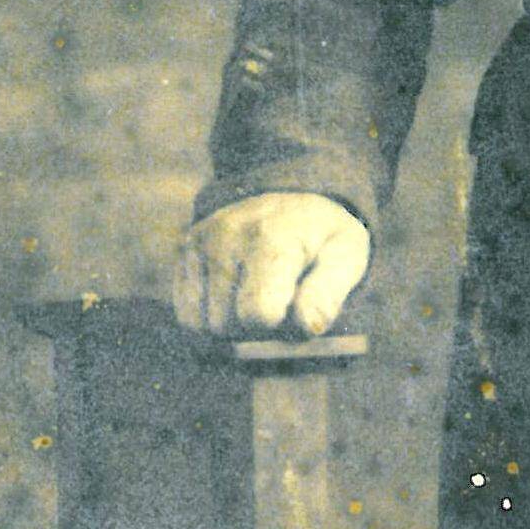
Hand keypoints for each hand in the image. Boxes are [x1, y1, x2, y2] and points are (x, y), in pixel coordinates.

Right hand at [173, 192, 371, 338]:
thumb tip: (306, 327)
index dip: (281, 327)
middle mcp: (226, 236)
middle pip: (227, 326)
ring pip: (203, 326)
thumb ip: (328, 294)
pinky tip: (235, 296)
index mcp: (271, 237)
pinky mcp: (185, 250)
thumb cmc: (322, 238)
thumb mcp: (344, 257)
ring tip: (257, 298)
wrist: (292, 198)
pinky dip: (210, 317)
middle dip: (255, 330)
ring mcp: (200, 241)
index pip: (257, 314)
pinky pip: (187, 316)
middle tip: (278, 302)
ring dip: (232, 326)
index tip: (296, 309)